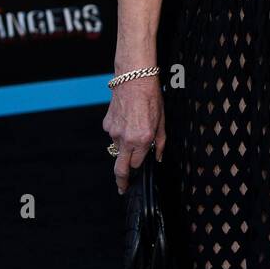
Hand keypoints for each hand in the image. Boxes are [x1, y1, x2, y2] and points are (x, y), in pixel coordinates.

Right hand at [102, 76, 164, 194]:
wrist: (134, 80)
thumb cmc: (151, 98)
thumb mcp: (162, 121)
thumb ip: (160, 143)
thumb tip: (158, 158)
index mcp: (142, 140)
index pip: (138, 165)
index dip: (140, 168)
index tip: (139, 174)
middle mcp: (126, 139)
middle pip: (120, 168)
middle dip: (122, 180)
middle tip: (123, 188)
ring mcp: (114, 132)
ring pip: (117, 148)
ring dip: (124, 146)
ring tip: (134, 128)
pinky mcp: (107, 125)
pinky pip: (113, 135)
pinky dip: (119, 132)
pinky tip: (127, 119)